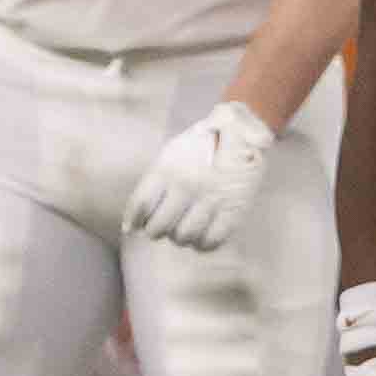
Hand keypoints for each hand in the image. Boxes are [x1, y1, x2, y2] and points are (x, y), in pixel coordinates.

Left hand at [125, 99, 276, 251]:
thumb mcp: (171, 150)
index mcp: (168, 168)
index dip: (133, 220)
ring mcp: (211, 199)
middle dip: (155, 231)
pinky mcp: (234, 209)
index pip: (141, 204)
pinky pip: (212, 240)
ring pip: (184, 236)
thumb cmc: (203, 141)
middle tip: (159, 228)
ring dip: (179, 237)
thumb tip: (138, 211)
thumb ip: (156, 177)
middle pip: (159, 226)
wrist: (243, 131)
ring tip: (180, 231)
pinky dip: (203, 244)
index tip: (131, 228)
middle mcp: (187, 185)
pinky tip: (200, 237)